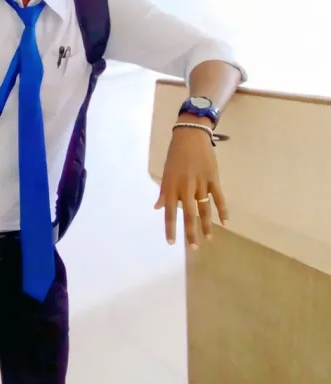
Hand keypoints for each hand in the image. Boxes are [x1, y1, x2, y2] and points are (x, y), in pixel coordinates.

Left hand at [154, 127, 227, 247]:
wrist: (190, 135)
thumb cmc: (175, 154)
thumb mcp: (166, 172)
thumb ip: (163, 192)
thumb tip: (158, 207)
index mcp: (171, 186)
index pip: (169, 212)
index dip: (170, 228)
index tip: (171, 243)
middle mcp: (185, 188)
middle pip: (188, 215)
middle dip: (190, 233)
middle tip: (193, 247)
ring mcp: (200, 184)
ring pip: (204, 209)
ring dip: (207, 225)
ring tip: (208, 239)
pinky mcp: (213, 179)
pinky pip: (219, 198)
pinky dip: (222, 210)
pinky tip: (225, 222)